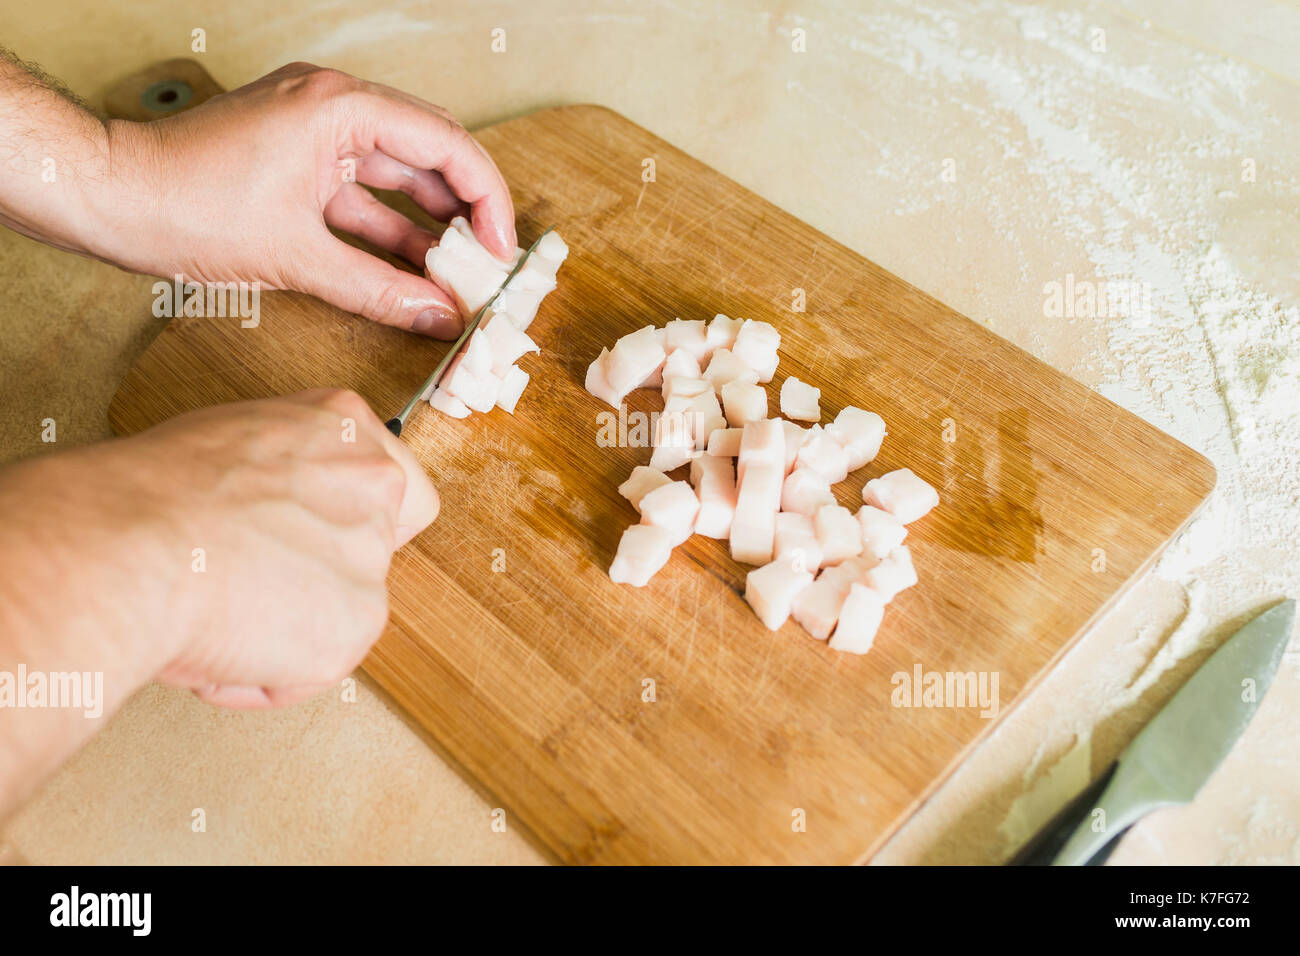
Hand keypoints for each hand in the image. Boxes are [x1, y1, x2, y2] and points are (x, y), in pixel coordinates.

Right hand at [0, 389, 438, 709]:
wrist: (131, 547)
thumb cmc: (150, 495)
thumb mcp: (226, 443)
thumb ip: (278, 473)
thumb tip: (270, 510)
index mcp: (342, 426)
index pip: (393, 481)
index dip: (350, 520)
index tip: (317, 537)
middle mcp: (374, 483)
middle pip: (369, 550)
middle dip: (315, 577)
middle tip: (248, 584)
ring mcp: (372, 554)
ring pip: (334, 613)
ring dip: (282, 628)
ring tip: (213, 611)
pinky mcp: (359, 622)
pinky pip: (310, 668)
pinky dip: (263, 675)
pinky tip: (215, 645)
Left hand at [97, 62, 515, 337]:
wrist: (109, 198)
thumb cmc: (185, 205)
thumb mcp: (296, 257)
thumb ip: (378, 290)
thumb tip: (438, 318)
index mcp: (340, 106)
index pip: (446, 143)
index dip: (487, 199)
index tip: (501, 249)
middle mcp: (334, 107)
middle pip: (430, 155)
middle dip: (466, 212)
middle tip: (490, 265)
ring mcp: (315, 133)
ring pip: (398, 178)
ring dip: (430, 227)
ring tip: (461, 276)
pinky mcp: (298, 163)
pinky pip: (361, 197)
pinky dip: (389, 233)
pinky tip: (416, 273)